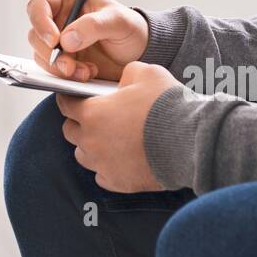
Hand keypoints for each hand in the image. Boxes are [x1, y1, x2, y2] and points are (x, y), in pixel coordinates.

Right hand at [25, 0, 147, 82]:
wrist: (139, 53)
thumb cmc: (130, 28)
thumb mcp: (119, 21)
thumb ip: (93, 26)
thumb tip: (66, 40)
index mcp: (67, 0)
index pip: (38, 5)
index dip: (40, 22)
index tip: (54, 40)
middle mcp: (57, 20)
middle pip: (35, 34)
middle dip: (50, 53)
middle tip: (69, 65)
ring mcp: (58, 43)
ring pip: (41, 56)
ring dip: (60, 68)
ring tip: (85, 72)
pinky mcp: (63, 62)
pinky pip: (52, 72)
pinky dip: (67, 77)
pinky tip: (87, 74)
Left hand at [56, 61, 181, 191]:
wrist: (190, 141)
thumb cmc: (167, 104)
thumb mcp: (146, 73)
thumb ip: (126, 74)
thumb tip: (122, 83)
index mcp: (92, 113)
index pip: (65, 105)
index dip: (69, 99)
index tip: (74, 98)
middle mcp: (91, 141)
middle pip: (70, 131)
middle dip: (78, 122)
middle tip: (94, 117)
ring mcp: (103, 164)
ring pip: (83, 156)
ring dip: (90, 146)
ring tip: (107, 138)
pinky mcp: (118, 183)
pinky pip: (101, 175)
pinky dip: (106, 166)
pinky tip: (120, 158)